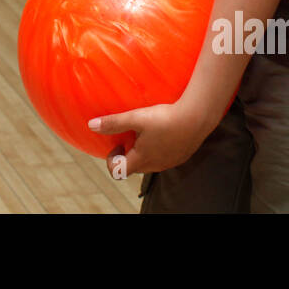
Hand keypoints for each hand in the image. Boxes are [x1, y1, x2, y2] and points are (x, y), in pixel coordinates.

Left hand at [89, 102, 211, 176]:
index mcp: (142, 159)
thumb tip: (91, 125)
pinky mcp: (180, 157)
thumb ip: (113, 122)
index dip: (112, 160)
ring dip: (142, 151)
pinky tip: (162, 131)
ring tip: (145, 132)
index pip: (118, 172)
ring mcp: (169, 163)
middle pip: (133, 168)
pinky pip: (163, 158)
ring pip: (149, 163)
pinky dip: (157, 149)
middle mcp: (155, 166)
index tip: (117, 143)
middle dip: (127, 154)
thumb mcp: (136, 117)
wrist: (197, 117)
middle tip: (130, 135)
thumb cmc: (165, 118)